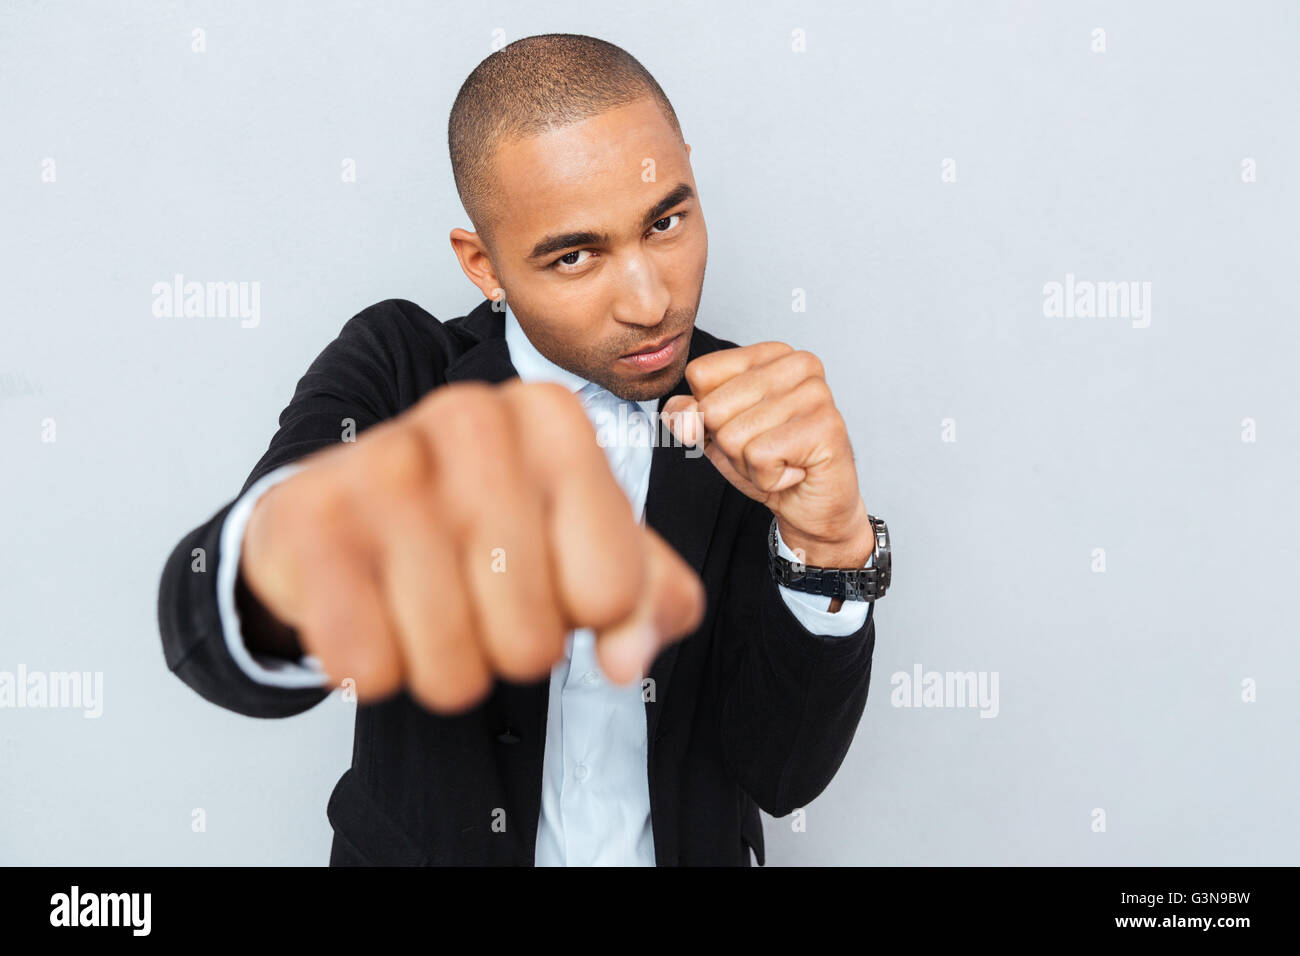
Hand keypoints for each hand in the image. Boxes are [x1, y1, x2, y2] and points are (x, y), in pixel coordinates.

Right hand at [239, 380, 704, 712]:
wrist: (350, 513)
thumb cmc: (485, 528)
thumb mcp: (589, 550)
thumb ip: (649, 600)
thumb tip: (626, 658)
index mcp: (553, 419)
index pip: (613, 591)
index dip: (585, 615)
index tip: (551, 576)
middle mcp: (471, 418)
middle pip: (533, 640)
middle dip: (511, 650)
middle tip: (480, 601)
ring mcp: (383, 461)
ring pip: (452, 662)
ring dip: (444, 667)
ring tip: (425, 608)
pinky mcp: (310, 516)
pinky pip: (367, 662)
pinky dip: (373, 668)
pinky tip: (367, 610)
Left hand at [661, 342, 873, 569]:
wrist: (808, 504)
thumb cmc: (768, 460)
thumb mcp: (714, 432)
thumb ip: (687, 415)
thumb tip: (683, 417)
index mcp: (770, 353)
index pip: (701, 373)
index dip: (708, 414)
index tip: (744, 426)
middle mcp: (797, 364)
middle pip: (714, 408)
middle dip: (729, 444)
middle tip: (765, 450)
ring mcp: (815, 393)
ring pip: (733, 436)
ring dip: (749, 464)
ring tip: (780, 461)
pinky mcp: (825, 427)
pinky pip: (759, 457)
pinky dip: (767, 478)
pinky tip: (793, 472)